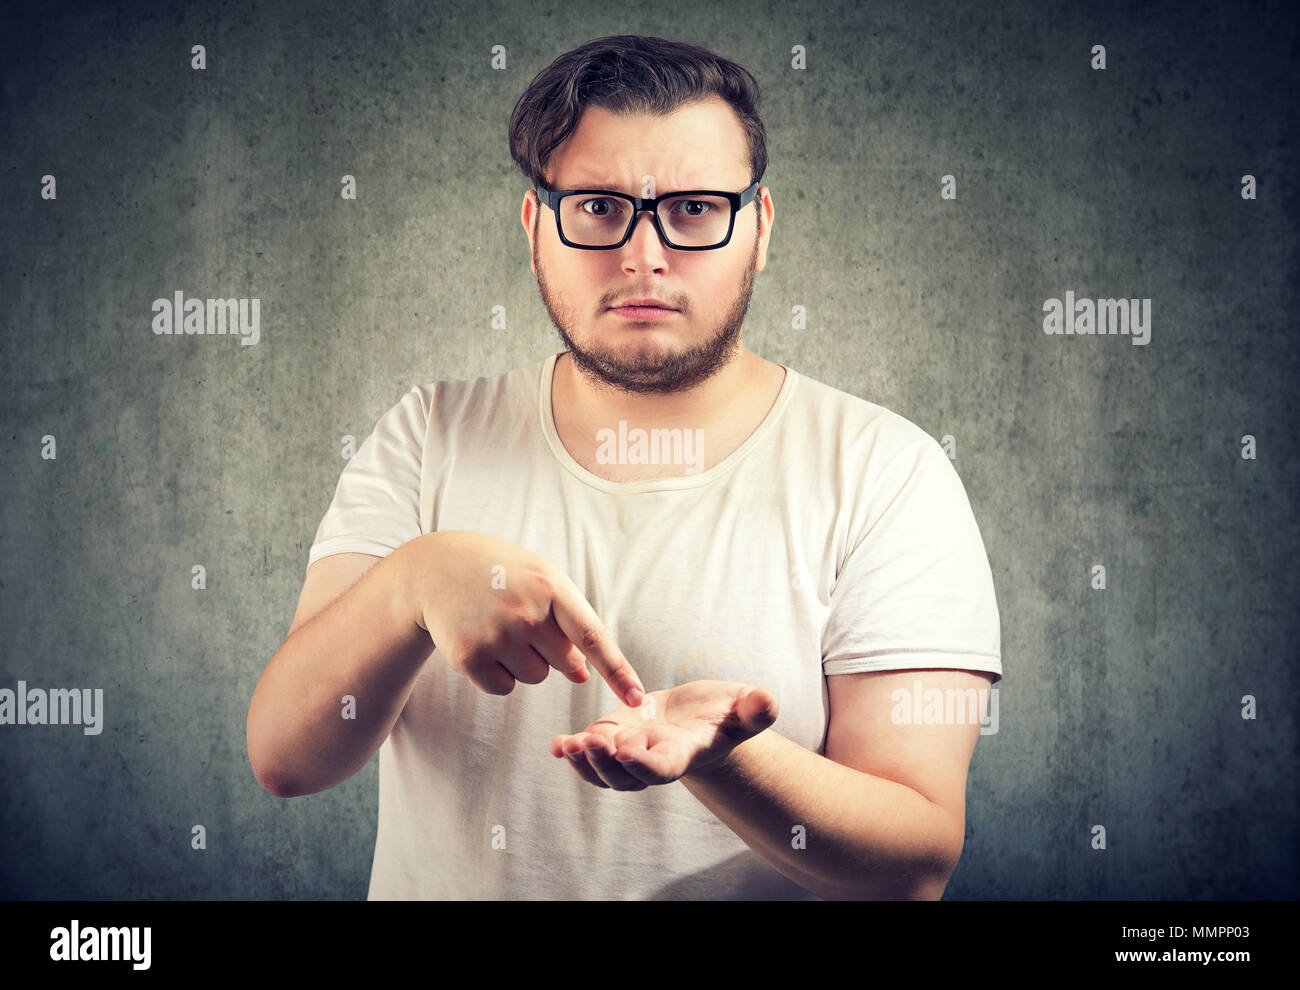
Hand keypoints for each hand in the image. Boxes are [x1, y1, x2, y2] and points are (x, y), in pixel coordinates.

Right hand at [402, 530, 644, 705]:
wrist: (436, 568)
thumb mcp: (540, 579)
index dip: (618, 671)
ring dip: (524, 662)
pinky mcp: (469, 658)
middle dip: (553, 652)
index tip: (638, 699)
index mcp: (551, 587)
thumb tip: (582, 676)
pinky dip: (498, 674)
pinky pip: (504, 688)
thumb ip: (568, 622)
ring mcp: (495, 636)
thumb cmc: (501, 575)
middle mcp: (524, 612)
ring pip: (535, 678)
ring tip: (500, 626)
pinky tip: (482, 641)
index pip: (593, 637)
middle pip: (566, 664)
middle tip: (523, 620)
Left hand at [549, 680, 778, 789]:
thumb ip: (754, 709)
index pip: (662, 769)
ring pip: (603, 772)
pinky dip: (572, 753)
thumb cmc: (726, 714)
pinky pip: (590, 756)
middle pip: (625, 777)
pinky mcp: (614, 739)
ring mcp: (631, 753)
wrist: (702, 718)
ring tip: (568, 744)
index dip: (644, 764)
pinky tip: (558, 743)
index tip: (628, 750)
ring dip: (584, 761)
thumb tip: (769, 701)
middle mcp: (653, 761)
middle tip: (588, 742)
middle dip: (604, 764)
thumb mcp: (743, 707)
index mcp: (682, 755)